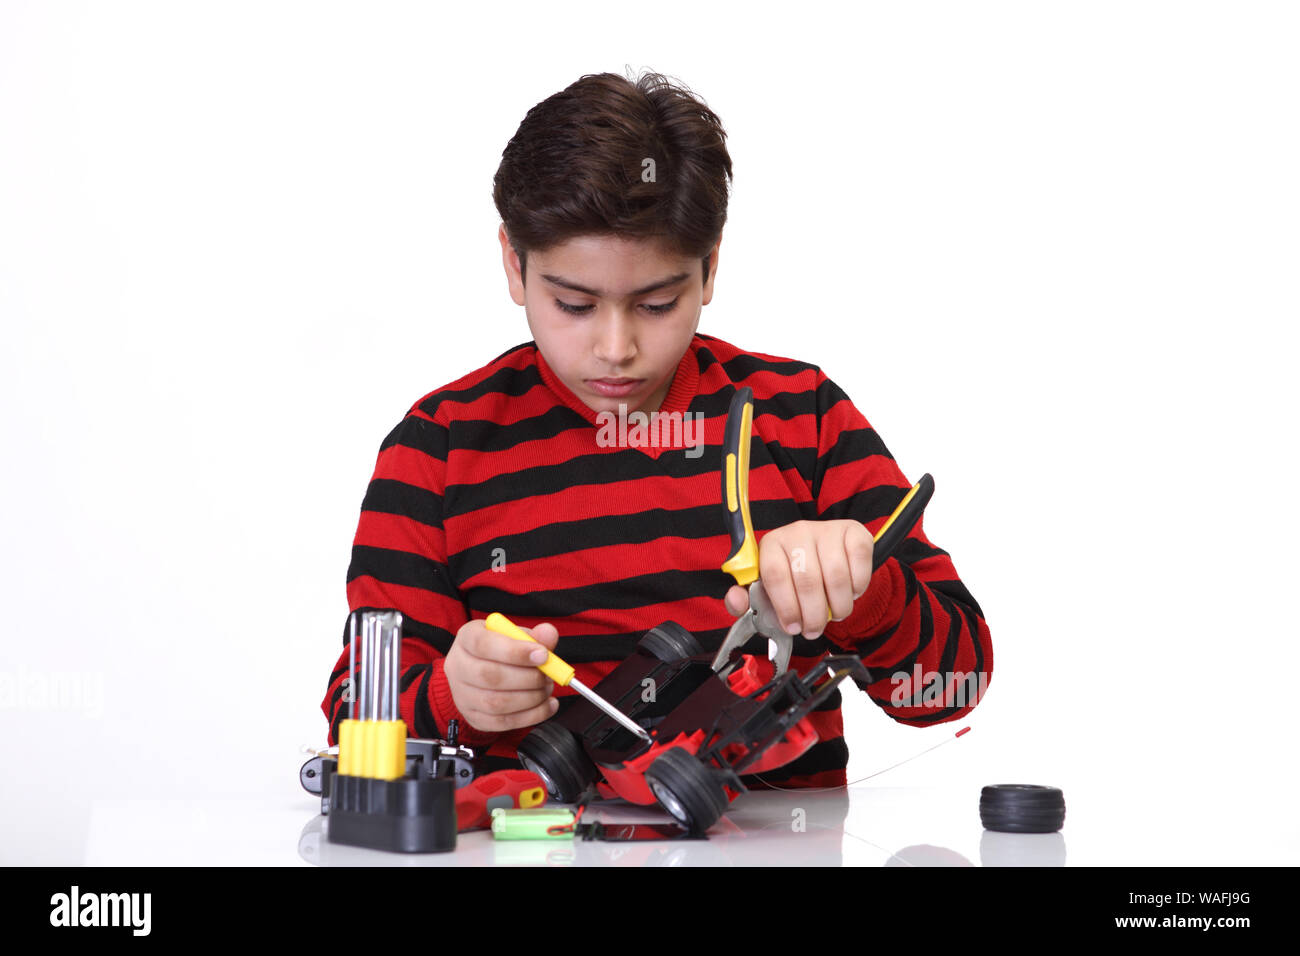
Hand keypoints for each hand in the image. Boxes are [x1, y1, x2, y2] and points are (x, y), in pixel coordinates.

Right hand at [444, 618, 561, 732]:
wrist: (484, 672)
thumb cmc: (503, 649)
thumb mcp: (517, 635)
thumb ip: (535, 635)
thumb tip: (548, 634)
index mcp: (467, 638)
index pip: (484, 644)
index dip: (515, 651)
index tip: (543, 655)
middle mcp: (458, 666)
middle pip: (490, 676)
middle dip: (528, 678)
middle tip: (548, 676)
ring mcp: (462, 695)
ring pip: (496, 703)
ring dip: (531, 698)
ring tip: (546, 689)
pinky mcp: (474, 717)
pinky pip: (503, 722)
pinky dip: (532, 716)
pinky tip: (547, 706)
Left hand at [725, 520, 873, 639]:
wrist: (826, 553)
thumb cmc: (793, 576)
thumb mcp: (766, 588)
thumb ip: (746, 599)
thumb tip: (735, 601)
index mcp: (771, 544)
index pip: (775, 575)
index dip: (785, 607)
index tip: (792, 627)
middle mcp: (797, 532)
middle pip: (807, 579)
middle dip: (812, 615)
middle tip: (814, 630)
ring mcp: (827, 530)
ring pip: (836, 576)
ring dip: (838, 605)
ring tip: (834, 614)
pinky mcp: (854, 532)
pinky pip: (858, 566)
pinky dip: (857, 588)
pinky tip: (850, 593)